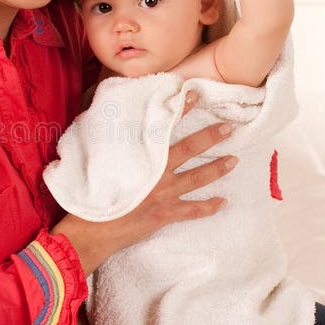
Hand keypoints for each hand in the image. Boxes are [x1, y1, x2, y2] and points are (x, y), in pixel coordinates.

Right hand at [51, 96, 236, 275]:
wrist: (91, 229)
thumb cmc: (90, 191)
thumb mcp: (96, 157)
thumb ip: (106, 139)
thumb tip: (103, 118)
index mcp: (141, 154)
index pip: (165, 125)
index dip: (181, 109)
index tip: (195, 95)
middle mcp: (158, 172)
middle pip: (190, 149)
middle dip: (211, 137)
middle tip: (228, 128)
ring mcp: (164, 194)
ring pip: (197, 178)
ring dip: (217, 169)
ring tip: (233, 161)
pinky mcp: (165, 215)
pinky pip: (192, 211)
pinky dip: (209, 207)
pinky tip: (223, 202)